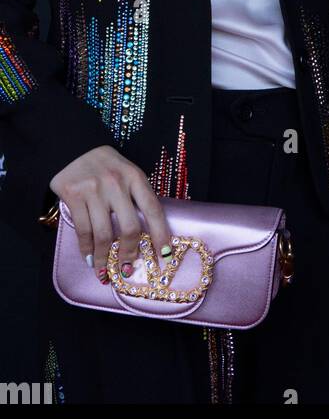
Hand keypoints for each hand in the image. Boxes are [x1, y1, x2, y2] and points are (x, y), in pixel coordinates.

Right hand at [49, 145, 170, 283]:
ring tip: (105, 271)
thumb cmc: (106, 166)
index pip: (153, 209)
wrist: (73, 147)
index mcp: (135, 176)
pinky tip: (90, 258)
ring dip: (105, 257)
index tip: (165, 255)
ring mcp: (94, 189)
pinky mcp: (74, 195)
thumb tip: (148, 234)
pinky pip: (83, 230)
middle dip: (130, 253)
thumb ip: (137, 196)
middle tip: (128, 269)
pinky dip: (87, 249)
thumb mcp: (127, 173)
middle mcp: (116, 182)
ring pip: (104, 233)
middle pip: (129, 227)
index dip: (161, 234)